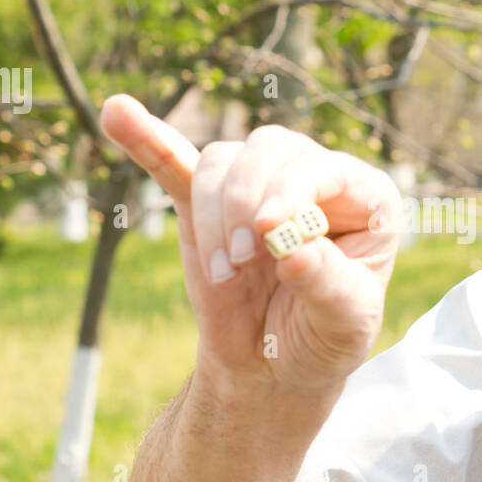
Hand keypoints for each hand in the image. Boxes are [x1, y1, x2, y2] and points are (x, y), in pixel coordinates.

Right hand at [100, 94, 402, 396]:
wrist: (272, 369)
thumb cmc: (322, 339)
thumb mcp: (343, 324)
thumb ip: (325, 284)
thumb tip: (292, 249)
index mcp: (363, 196)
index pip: (321, 168)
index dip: (289, 192)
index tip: (268, 235)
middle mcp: (313, 176)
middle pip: (269, 150)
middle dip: (244, 202)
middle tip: (240, 263)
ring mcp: (257, 185)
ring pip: (222, 163)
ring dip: (213, 215)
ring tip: (224, 275)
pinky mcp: (206, 203)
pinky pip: (174, 162)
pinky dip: (146, 140)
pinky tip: (118, 112)